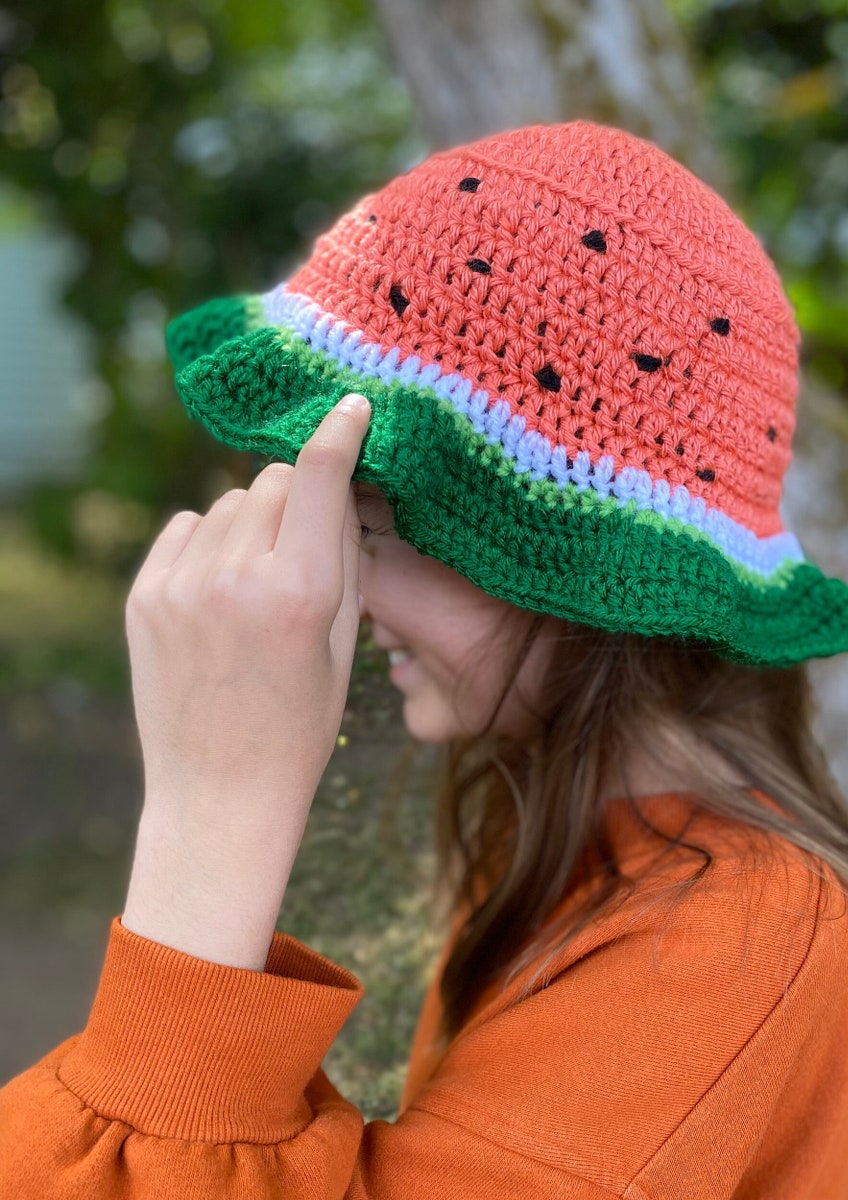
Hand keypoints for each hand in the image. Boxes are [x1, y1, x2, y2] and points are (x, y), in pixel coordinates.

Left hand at [125, 393, 370, 827]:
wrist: (220, 791)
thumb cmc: (299, 726)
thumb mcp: (344, 645)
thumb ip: (341, 558)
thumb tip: (335, 488)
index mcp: (301, 591)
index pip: (319, 474)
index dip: (339, 432)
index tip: (351, 408)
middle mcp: (237, 577)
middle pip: (274, 482)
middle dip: (297, 500)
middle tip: (304, 552)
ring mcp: (182, 585)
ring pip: (230, 504)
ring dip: (252, 525)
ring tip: (257, 588)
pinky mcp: (144, 596)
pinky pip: (186, 529)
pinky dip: (210, 545)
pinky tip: (220, 596)